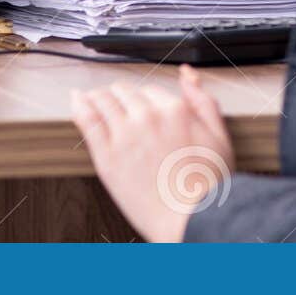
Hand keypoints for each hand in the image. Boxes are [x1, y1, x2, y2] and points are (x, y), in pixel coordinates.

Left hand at [70, 66, 236, 242]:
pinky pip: (86, 118)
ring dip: (99, 97)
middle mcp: (147, 117)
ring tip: (95, 100)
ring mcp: (125, 135)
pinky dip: (79, 104)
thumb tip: (187, 74)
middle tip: (119, 107)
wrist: (193, 220)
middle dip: (122, 97)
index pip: (150, 90)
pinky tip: (77, 99)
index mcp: (175, 110)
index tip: (141, 110)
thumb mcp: (218, 135)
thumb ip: (202, 101)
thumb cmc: (209, 186)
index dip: (146, 101)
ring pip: (103, 99)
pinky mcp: (106, 156)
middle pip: (124, 92)